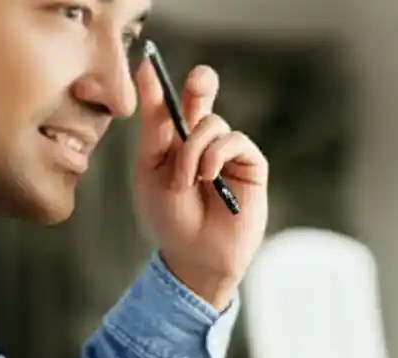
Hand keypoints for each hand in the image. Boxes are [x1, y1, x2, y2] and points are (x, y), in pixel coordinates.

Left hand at [133, 59, 268, 309]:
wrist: (194, 256)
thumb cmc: (169, 218)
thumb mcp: (150, 169)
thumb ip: (154, 127)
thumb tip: (148, 76)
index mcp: (173, 142)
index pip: (170, 103)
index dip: (160, 82)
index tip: (147, 62)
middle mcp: (202, 142)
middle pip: (202, 98)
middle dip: (201, 85)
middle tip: (199, 80)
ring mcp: (227, 153)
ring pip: (213, 124)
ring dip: (194, 150)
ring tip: (189, 180)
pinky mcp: (250, 166)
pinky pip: (236, 141)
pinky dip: (217, 155)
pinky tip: (208, 177)